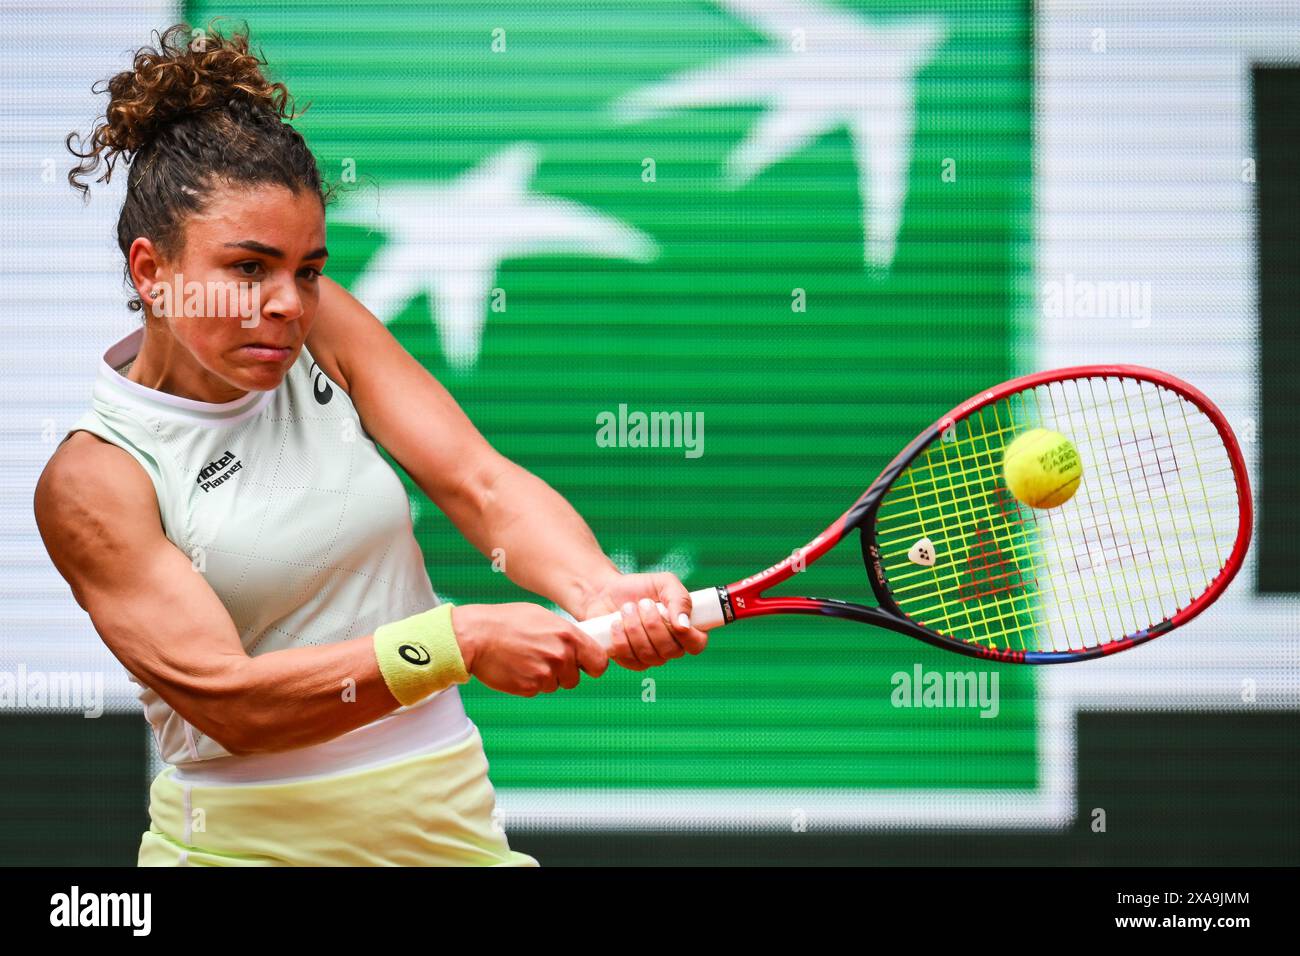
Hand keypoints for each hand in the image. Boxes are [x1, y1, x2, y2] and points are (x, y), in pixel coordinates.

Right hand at [451, 603, 608, 696]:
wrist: (476, 636)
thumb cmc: (507, 622)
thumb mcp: (542, 617)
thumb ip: (565, 633)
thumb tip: (579, 644)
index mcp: (568, 636)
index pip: (599, 661)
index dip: (593, 665)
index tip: (586, 665)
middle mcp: (560, 656)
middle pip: (575, 677)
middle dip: (564, 672)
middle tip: (544, 658)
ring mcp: (545, 674)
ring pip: (555, 685)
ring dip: (545, 678)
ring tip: (526, 659)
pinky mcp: (529, 688)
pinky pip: (537, 690)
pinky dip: (529, 683)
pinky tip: (517, 667)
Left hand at [573, 572, 709, 670]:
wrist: (605, 592)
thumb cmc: (639, 587)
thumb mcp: (664, 583)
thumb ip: (680, 599)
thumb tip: (684, 625)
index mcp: (684, 629)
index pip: (697, 644)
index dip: (688, 637)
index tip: (674, 619)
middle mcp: (670, 647)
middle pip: (670, 651)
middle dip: (653, 625)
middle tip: (642, 603)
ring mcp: (650, 657)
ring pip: (649, 655)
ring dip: (635, 628)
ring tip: (627, 608)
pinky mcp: (629, 661)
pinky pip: (630, 659)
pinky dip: (621, 638)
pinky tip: (616, 623)